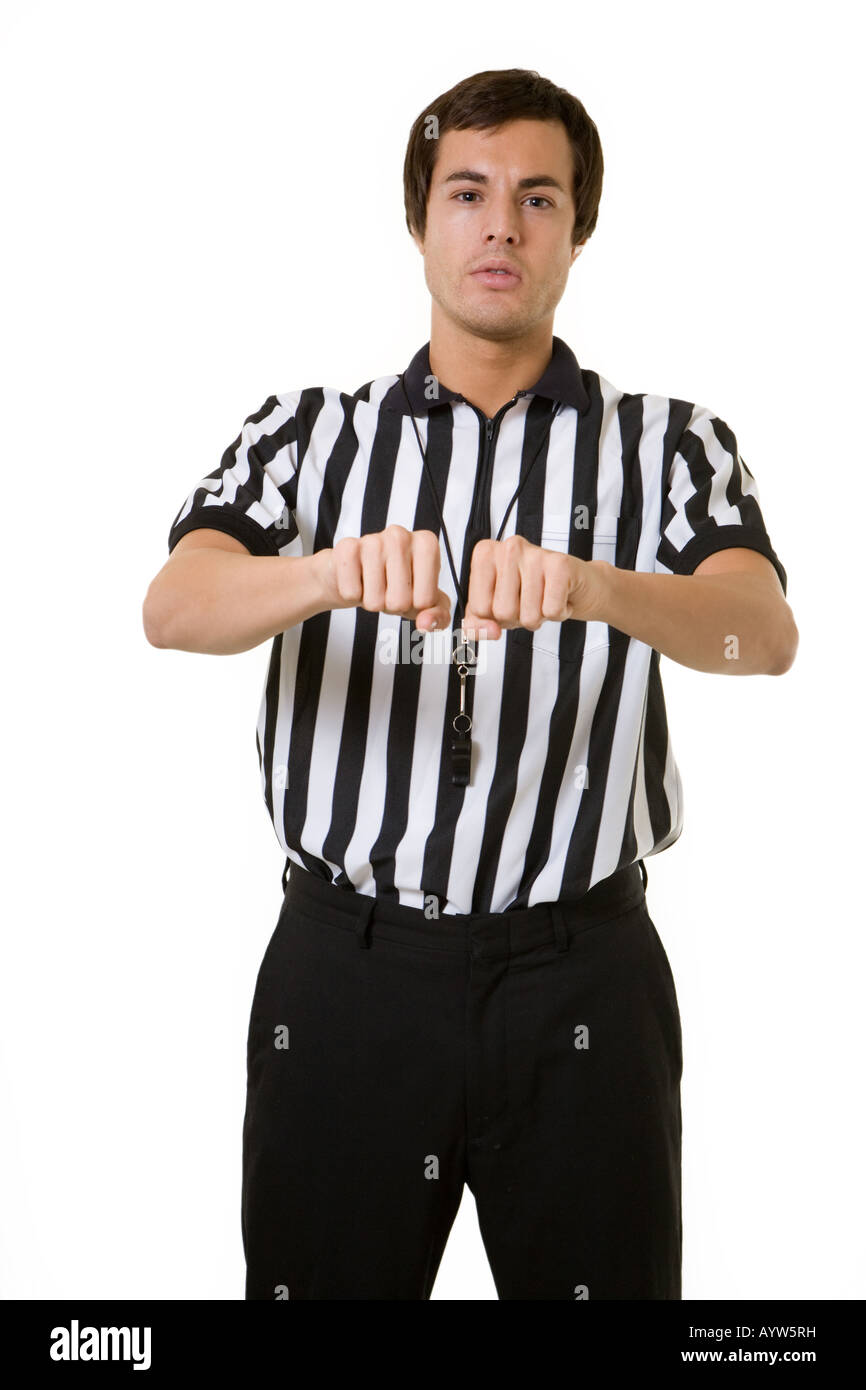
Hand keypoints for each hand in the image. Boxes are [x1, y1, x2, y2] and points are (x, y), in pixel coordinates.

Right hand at [319, 525, 451, 631]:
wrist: (357, 573)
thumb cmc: (396, 585)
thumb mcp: (425, 602)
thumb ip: (438, 616)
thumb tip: (426, 624)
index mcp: (427, 545)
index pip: (426, 600)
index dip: (415, 605)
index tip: (411, 590)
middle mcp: (401, 536)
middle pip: (400, 601)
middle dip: (392, 605)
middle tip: (388, 589)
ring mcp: (372, 539)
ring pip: (375, 600)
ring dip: (372, 602)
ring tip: (373, 585)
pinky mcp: (347, 547)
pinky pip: (352, 593)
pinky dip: (352, 595)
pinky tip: (356, 580)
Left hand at [461, 535, 603, 639]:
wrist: (578, 585)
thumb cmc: (533, 593)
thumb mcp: (495, 610)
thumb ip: (477, 625)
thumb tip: (490, 632)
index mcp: (485, 554)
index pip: (478, 608)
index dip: (495, 617)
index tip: (509, 601)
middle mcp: (508, 548)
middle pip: (502, 612)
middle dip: (518, 618)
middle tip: (530, 601)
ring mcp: (535, 554)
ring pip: (528, 615)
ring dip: (540, 617)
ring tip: (545, 598)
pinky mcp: (560, 565)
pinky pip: (551, 611)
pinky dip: (559, 614)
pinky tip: (560, 597)